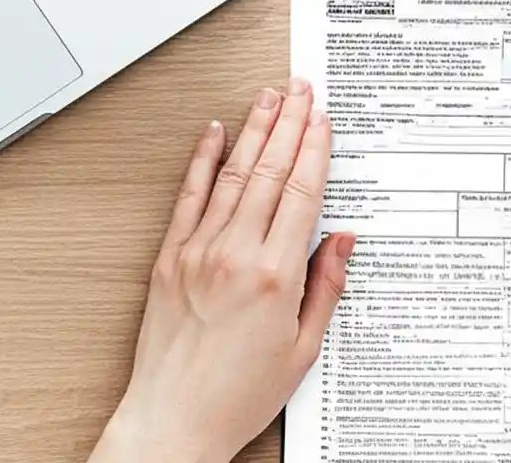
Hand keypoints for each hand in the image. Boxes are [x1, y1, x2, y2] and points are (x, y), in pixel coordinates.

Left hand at [89, 79, 354, 462]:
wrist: (173, 421)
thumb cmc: (238, 394)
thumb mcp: (303, 348)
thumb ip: (325, 286)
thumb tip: (341, 240)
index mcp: (275, 275)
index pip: (302, 193)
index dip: (314, 150)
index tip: (322, 121)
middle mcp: (235, 254)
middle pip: (270, 172)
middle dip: (288, 124)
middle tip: (301, 90)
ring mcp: (198, 252)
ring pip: (233, 175)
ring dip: (252, 131)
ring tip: (268, 99)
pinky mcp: (170, 259)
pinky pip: (188, 198)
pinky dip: (202, 162)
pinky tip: (212, 135)